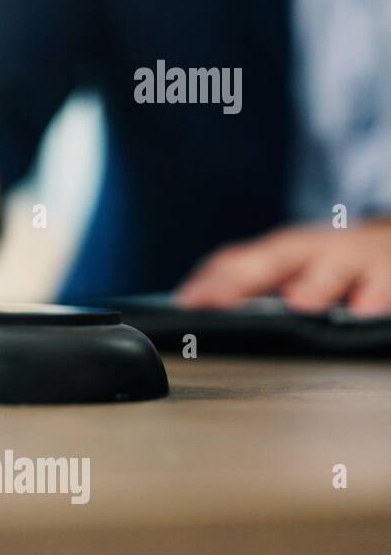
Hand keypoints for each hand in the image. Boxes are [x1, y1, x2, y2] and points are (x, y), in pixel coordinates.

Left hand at [176, 218, 390, 315]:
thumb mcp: (284, 266)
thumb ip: (242, 282)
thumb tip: (190, 304)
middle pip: (273, 260)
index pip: (234, 264)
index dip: (208, 283)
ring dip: (313, 286)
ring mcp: (349, 260)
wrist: (388, 243)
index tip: (184, 304)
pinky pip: (382, 284)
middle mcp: (310, 251)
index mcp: (279, 252)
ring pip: (331, 269)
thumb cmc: (327, 263)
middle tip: (217, 300)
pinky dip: (375, 295)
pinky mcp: (386, 274)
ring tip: (300, 303)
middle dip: (243, 280)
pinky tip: (366, 311)